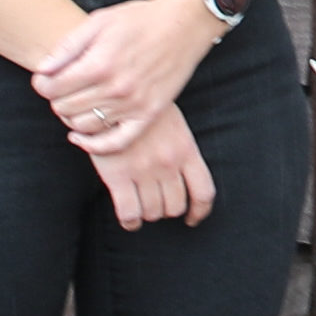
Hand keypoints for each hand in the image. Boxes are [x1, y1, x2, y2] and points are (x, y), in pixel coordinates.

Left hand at [32, 0, 214, 156]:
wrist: (184, 24)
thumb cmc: (140, 19)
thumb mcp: (100, 21)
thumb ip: (68, 47)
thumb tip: (41, 70)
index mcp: (100, 63)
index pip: (52, 88)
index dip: (41, 84)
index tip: (44, 79)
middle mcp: (116, 88)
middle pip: (64, 108)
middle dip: (56, 97)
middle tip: (62, 87)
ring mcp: (133, 104)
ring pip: (83, 126)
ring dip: (71, 116)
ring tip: (75, 102)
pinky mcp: (148, 114)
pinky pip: (115, 143)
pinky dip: (93, 145)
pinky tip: (80, 136)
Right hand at [86, 103, 216, 229]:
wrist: (112, 94)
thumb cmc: (144, 107)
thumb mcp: (174, 124)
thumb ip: (181, 149)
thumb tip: (183, 176)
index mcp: (186, 149)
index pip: (203, 192)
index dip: (199, 211)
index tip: (192, 219)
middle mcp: (168, 163)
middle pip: (175, 206)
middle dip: (166, 209)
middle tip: (157, 203)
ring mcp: (144, 171)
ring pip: (153, 212)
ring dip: (148, 213)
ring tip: (141, 206)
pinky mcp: (118, 176)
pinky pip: (129, 213)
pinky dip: (130, 221)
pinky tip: (129, 218)